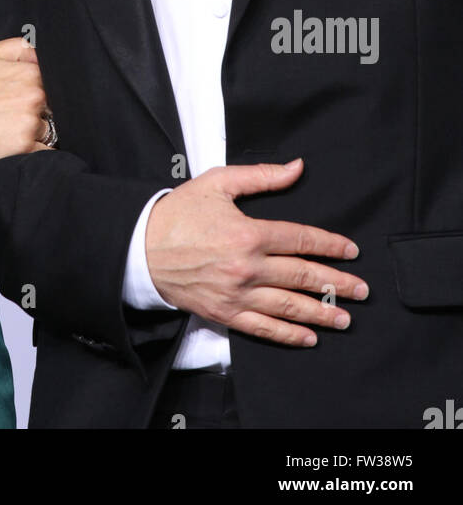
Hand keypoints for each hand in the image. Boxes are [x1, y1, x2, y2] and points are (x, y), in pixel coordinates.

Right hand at [0, 37, 51, 164]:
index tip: (24, 99)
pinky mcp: (23, 147)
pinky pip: (46, 152)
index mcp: (29, 72)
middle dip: (39, 112)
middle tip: (14, 116)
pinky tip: (17, 147)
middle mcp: (34, 96)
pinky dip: (37, 152)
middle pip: (53, 108)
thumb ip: (18, 48)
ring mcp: (30, 122)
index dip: (41, 92)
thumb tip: (40, 54)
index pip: (53, 84)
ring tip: (12, 132)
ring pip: (49, 130)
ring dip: (37, 133)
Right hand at [145, 158, 368, 346]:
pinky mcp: (224, 313)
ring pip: (288, 307)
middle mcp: (247, 268)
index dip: (330, 245)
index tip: (350, 251)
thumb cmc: (179, 212)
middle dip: (337, 284)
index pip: (301, 240)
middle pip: (303, 277)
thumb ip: (261, 176)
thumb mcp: (218, 182)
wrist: (141, 246)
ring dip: (321, 313)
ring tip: (345, 318)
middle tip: (362, 290)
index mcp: (249, 233)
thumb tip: (297, 168)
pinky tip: (308, 337)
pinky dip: (288, 335)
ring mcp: (237, 294)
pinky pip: (262, 328)